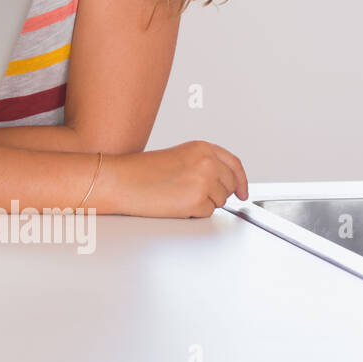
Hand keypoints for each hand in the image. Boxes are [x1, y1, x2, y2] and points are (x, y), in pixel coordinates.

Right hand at [97, 140, 247, 217]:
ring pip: (220, 202)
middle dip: (216, 194)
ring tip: (177, 194)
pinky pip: (207, 213)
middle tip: (191, 194)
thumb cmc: (141, 171)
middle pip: (230, 186)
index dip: (241, 180)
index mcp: (202, 148)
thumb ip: (203, 164)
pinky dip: (193, 213)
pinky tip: (174, 203)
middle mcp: (207, 162)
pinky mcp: (197, 201)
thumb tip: (224, 183)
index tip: (242, 191)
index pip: (234, 165)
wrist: (120, 180)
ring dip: (202, 203)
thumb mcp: (178, 157)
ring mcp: (204, 181)